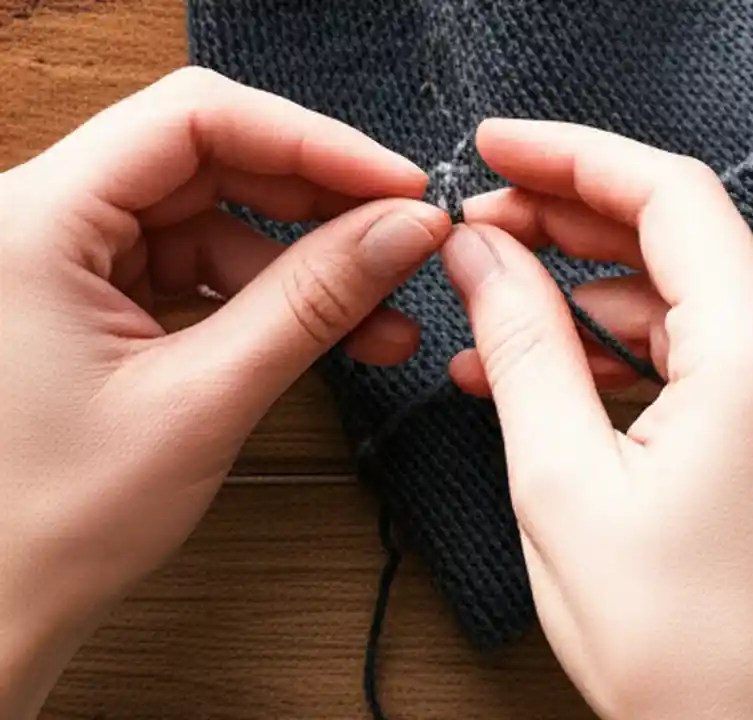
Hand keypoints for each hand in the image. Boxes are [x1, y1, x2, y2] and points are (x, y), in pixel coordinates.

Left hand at [0, 68, 448, 716]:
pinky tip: (333, 330)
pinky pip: (196, 266)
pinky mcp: (88, 296)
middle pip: (208, 161)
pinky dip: (268, 296)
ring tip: (385, 314)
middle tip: (405, 238)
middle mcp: (36, 222)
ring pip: (212, 217)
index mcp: (31, 224)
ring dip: (305, 263)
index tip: (395, 183)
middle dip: (318, 203)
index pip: (193, 120)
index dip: (311, 142)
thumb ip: (313, 301)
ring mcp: (62, 259)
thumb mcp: (204, 400)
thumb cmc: (46, 525)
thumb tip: (404, 230)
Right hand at [444, 120, 752, 718]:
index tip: (500, 148)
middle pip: (681, 240)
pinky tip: (559, 372)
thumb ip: (521, 347)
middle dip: (571, 227)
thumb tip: (482, 258)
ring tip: (497, 319)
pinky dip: (636, 352)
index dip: (573, 158)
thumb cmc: (680, 649)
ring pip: (690, 299)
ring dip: (593, 298)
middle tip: (479, 233)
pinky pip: (712, 354)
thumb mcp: (563, 484)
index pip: (670, 196)